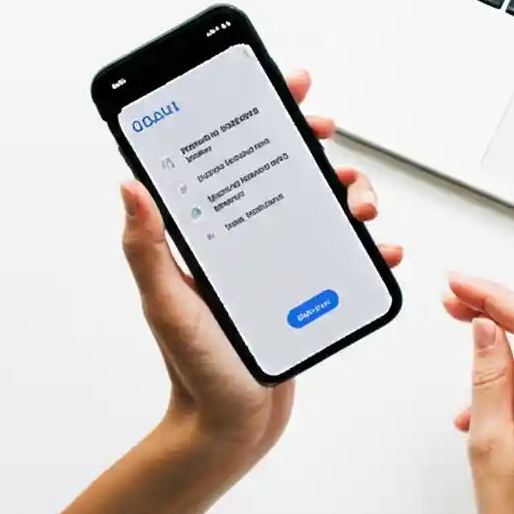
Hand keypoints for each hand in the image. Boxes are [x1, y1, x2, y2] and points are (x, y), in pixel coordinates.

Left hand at [120, 70, 402, 473]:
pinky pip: (348, 255)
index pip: (234, 155)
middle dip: (315, 143)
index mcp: (210, 231)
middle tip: (327, 135)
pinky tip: (384, 250)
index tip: (287, 86)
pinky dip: (372, 247)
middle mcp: (247, 238)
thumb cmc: (193, 369)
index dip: (262, 112)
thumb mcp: (167, 304)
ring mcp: (281, 262)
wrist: (230, 428)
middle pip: (288, 169)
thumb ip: (147, 247)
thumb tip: (129, 184)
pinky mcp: (310, 288)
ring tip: (362, 206)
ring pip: (325, 206)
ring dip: (352, 191)